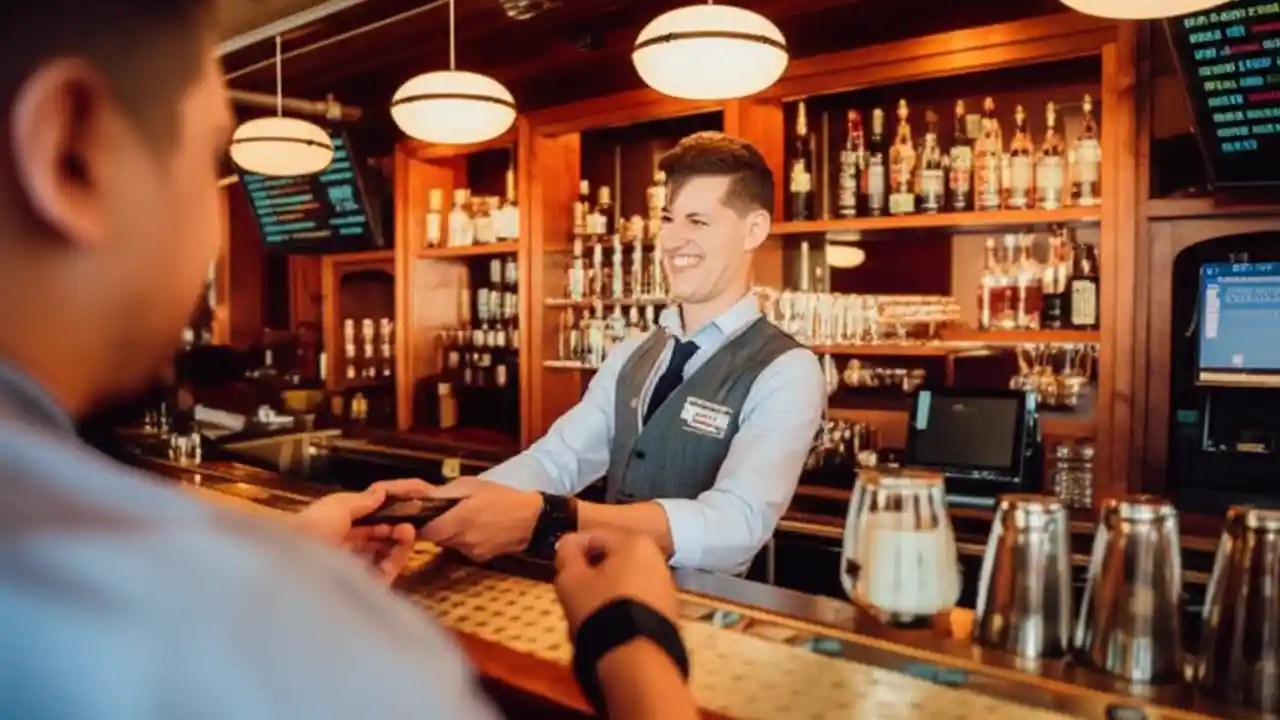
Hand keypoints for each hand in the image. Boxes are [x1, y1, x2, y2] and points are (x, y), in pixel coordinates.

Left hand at [290, 479, 428, 583]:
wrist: (298, 568)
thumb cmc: (313, 528)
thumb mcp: (335, 506)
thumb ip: (361, 500)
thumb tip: (382, 492)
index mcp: (333, 527)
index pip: (364, 517)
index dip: (385, 507)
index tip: (406, 497)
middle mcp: (345, 548)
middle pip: (378, 534)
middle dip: (396, 521)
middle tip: (413, 513)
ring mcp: (357, 568)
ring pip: (387, 551)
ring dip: (401, 536)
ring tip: (409, 526)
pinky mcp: (368, 587)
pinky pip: (390, 569)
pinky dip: (401, 553)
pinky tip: (407, 536)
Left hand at [418, 476, 542, 562]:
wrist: (531, 519)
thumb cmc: (501, 496)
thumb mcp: (471, 485)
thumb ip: (444, 492)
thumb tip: (421, 496)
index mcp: (459, 519)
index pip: (425, 531)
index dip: (421, 523)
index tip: (421, 515)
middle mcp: (462, 539)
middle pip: (436, 538)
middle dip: (436, 526)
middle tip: (443, 513)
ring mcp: (470, 551)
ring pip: (449, 544)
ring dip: (450, 533)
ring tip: (463, 519)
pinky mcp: (479, 558)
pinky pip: (462, 549)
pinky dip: (463, 540)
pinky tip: (477, 529)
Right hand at [553, 529, 677, 635]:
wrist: (634, 657)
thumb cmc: (599, 608)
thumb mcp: (570, 579)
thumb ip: (566, 554)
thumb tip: (569, 543)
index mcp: (635, 542)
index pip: (593, 536)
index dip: (571, 551)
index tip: (558, 570)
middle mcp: (657, 558)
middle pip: (612, 559)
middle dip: (590, 574)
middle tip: (571, 593)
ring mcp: (666, 586)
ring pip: (624, 582)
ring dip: (604, 593)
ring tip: (587, 614)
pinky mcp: (669, 612)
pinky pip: (636, 601)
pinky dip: (621, 608)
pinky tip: (607, 626)